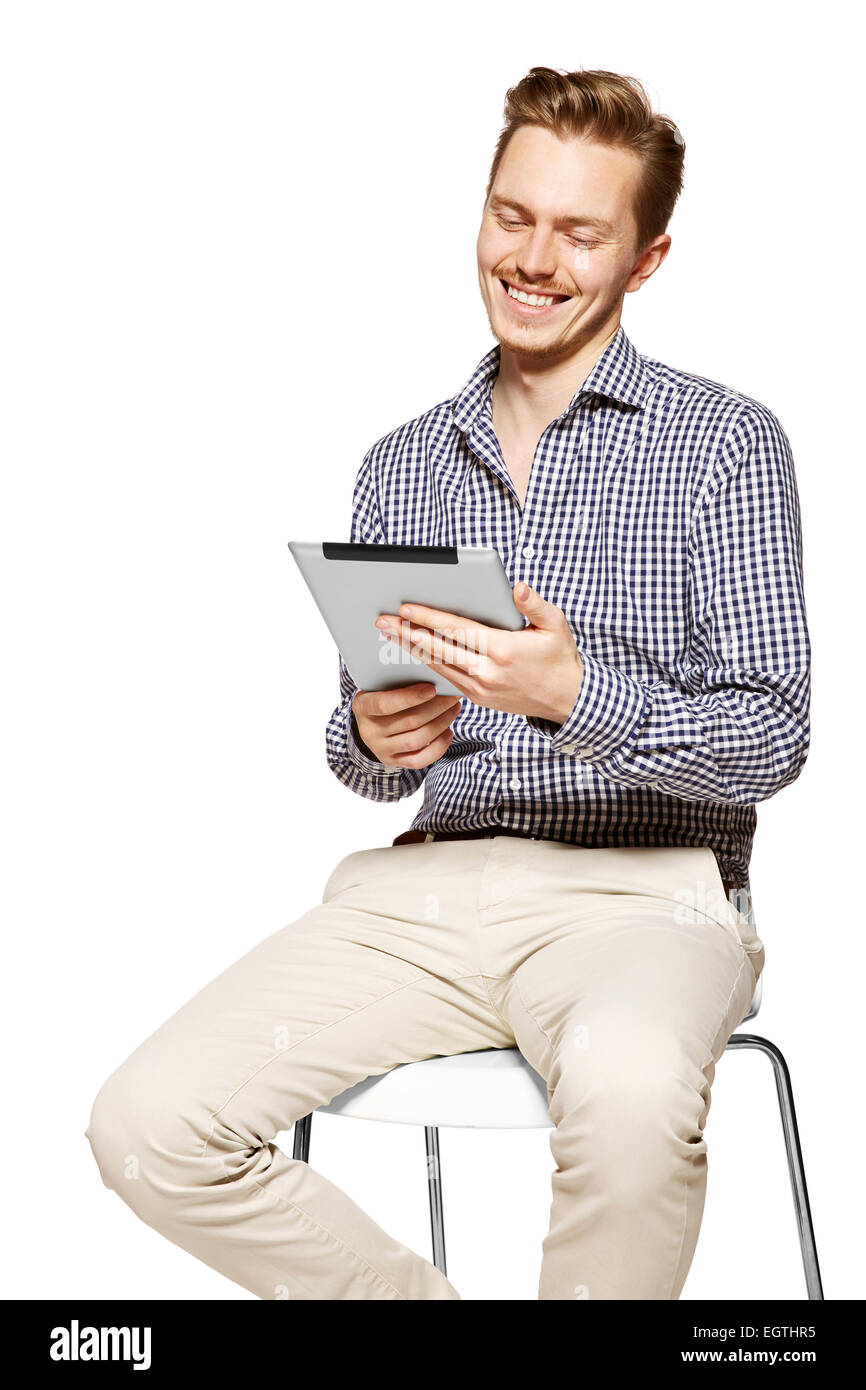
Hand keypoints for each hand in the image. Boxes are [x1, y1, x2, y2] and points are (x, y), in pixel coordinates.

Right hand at [352, 683, 461, 768]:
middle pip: (408, 722)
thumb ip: (400, 681)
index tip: (432, 689)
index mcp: (362, 706)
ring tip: (454, 708)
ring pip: (416, 740)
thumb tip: (434, 676)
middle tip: (453, 696)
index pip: (385, 704)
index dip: (409, 698)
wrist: (370, 721)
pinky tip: (448, 731)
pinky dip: (438, 747)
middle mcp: (369, 731)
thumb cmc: (382, 694)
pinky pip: (419, 760)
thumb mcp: (381, 685)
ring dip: (441, 723)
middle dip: (436, 708)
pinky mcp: (393, 761)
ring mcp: (381, 749)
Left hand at [375, 582, 582, 724]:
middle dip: (407, 634)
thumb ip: (535, 605)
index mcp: (502, 650)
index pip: (456, 630)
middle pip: (438, 649)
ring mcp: (481, 689)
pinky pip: (447, 678)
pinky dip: (429, 664)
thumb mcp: (556, 625)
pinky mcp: (479, 699)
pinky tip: (415, 652)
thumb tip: (518, 588)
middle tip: (381, 621)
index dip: (428, 619)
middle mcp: (487, 672)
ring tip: (390, 634)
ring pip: (438, 666)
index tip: (405, 609)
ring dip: (412, 649)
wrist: (567, 700)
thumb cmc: (560, 658)